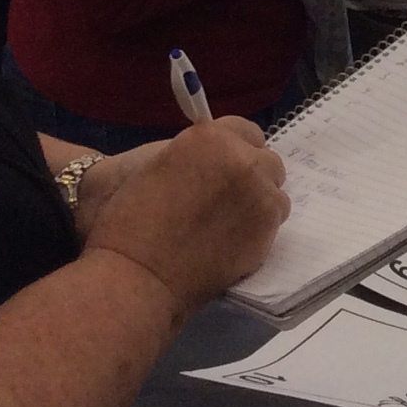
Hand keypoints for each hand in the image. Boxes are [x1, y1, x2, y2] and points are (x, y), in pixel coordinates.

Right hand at [83, 118, 289, 313]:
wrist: (137, 276)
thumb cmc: (131, 223)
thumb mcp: (161, 167)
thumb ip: (198, 156)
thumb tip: (217, 160)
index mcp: (210, 138)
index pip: (244, 131)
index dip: (235, 150)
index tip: (224, 168)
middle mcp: (242, 159)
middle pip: (264, 159)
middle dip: (250, 175)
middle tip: (226, 199)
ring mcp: (260, 191)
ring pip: (273, 188)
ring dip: (257, 200)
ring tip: (228, 223)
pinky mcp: (269, 225)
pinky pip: (275, 217)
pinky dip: (260, 225)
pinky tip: (234, 240)